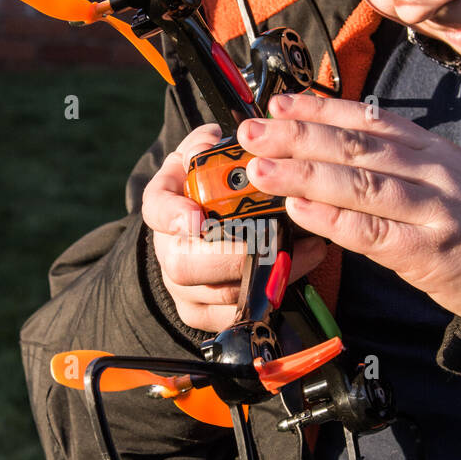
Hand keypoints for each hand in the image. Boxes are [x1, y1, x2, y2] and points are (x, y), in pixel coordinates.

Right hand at [141, 122, 328, 331]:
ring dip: (264, 274)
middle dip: (233, 256)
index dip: (174, 216)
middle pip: (185, 265)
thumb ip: (207, 146)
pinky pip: (230, 316)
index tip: (197, 217)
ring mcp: (182, 286)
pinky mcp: (200, 312)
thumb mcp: (205, 157)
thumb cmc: (210, 186)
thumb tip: (211, 143)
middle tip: (275, 239)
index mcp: (164, 204)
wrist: (208, 225)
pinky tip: (290, 273)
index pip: (157, 210)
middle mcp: (167, 250)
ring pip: (217, 293)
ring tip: (303, 249)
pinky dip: (263, 299)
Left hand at [235, 93, 460, 316]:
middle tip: (252, 132)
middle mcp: (429, 171)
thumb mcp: (438, 180)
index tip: (278, 104)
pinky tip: (298, 209)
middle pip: (355, 146)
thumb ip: (392, 164)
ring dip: (304, 173)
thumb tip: (328, 152)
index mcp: (428, 149)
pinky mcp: (426, 251)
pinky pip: (371, 231)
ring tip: (261, 168)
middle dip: (297, 136)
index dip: (320, 109)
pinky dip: (331, 219)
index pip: (368, 119)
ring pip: (360, 183)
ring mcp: (429, 209)